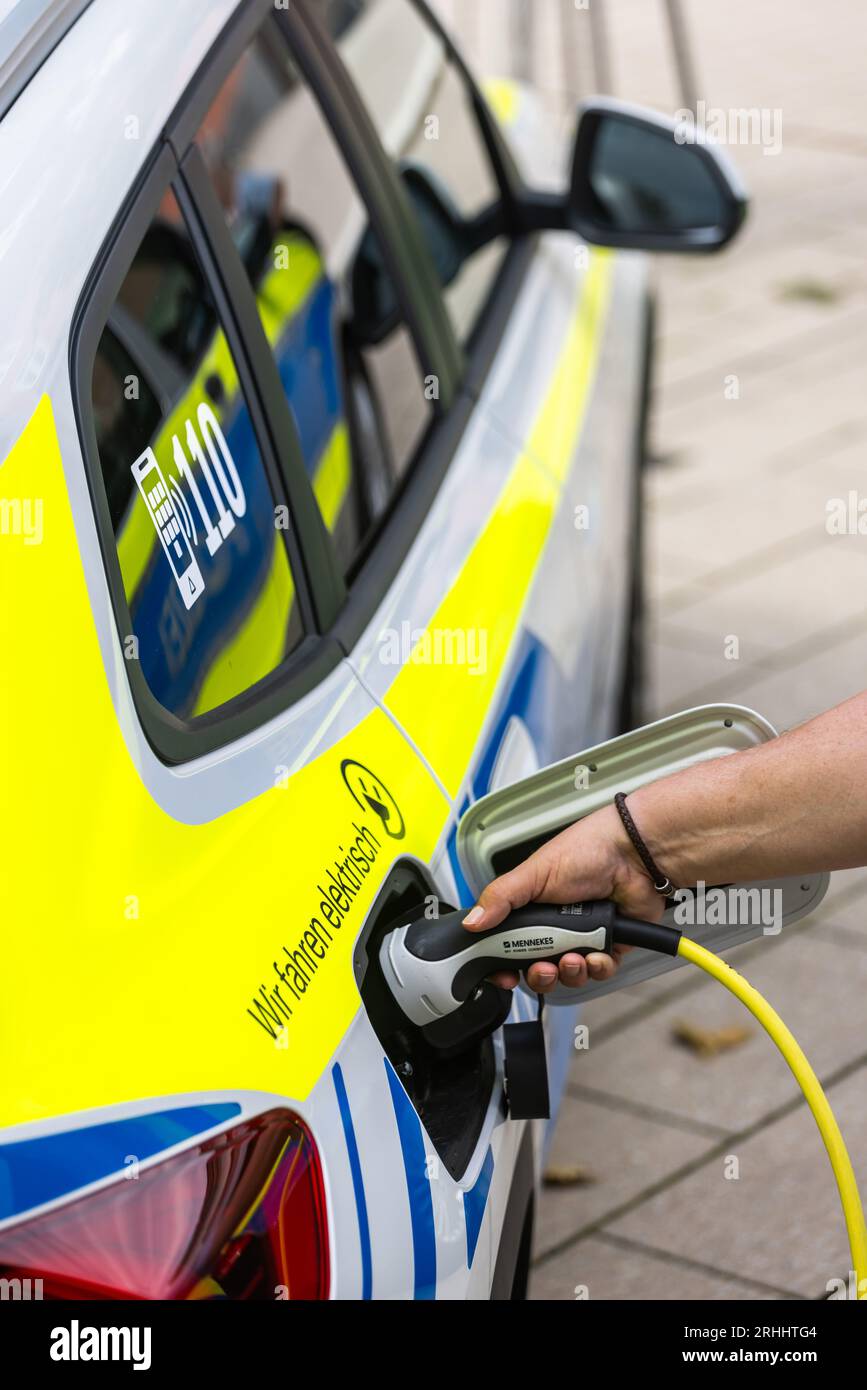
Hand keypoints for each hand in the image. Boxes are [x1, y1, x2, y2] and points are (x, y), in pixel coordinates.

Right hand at [462, 803, 661, 992]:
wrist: (634, 854)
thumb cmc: (586, 851)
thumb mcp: (533, 873)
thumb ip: (501, 897)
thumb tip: (472, 922)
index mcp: (531, 909)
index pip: (509, 945)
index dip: (504, 965)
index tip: (503, 975)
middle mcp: (555, 926)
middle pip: (537, 967)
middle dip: (539, 974)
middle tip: (542, 966)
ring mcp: (582, 937)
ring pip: (568, 975)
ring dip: (569, 972)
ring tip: (573, 957)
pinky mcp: (610, 946)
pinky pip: (599, 972)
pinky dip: (597, 968)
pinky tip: (597, 954)